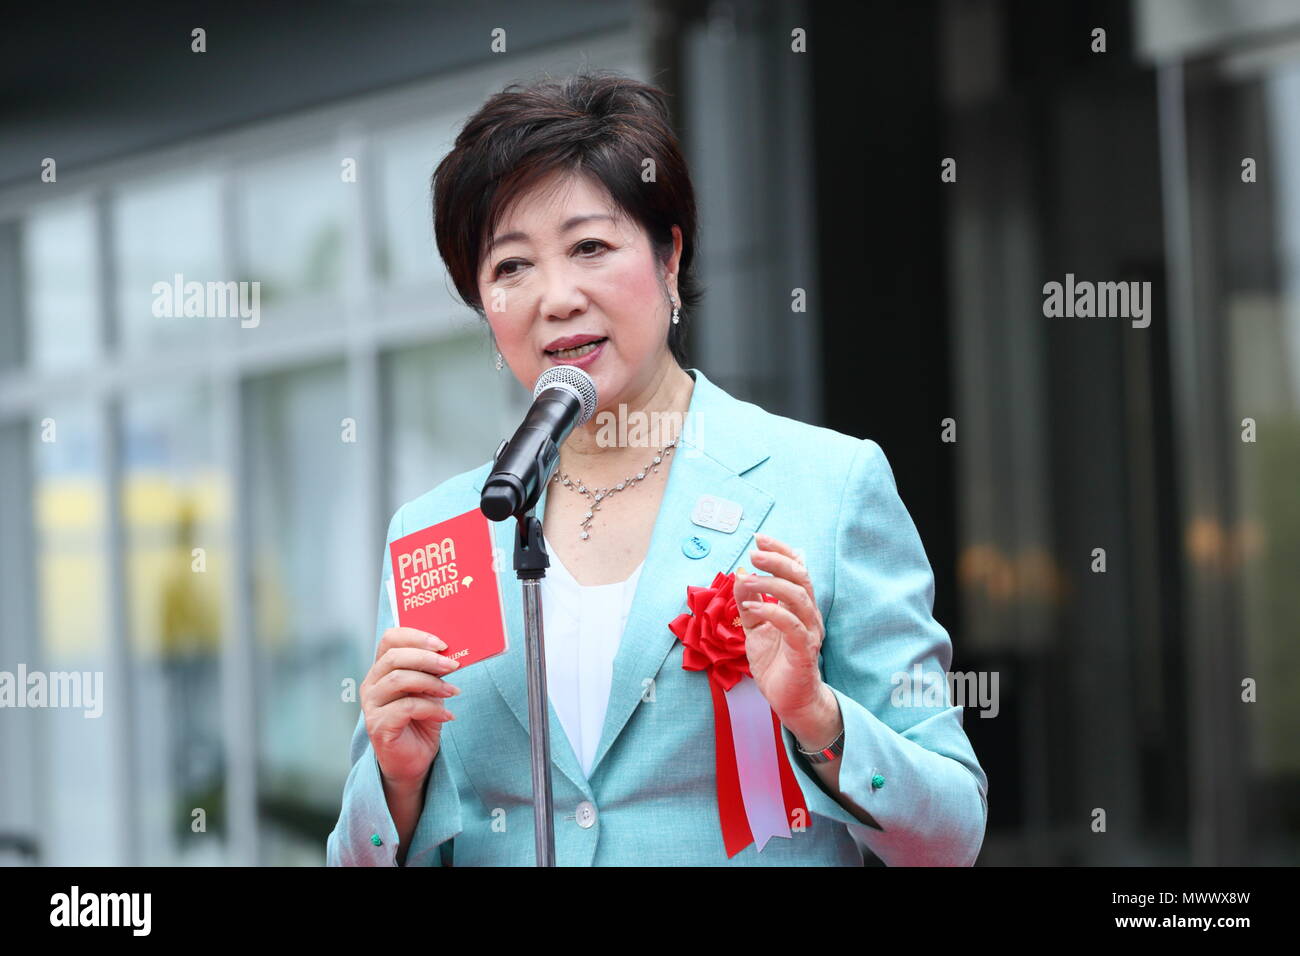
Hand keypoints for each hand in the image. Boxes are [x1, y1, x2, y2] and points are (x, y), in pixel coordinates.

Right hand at [361, 626, 460, 789]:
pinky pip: (406, 707)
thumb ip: (433, 671)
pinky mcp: (378, 725)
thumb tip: (451, 653)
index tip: (442, 644)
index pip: (390, 639)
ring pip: (399, 680)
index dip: (415, 636)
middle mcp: (372, 684)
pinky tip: (447, 716)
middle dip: (427, 659)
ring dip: (431, 683)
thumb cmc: (421, 721)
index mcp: (383, 669)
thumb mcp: (430, 690)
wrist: (413, 760)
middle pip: (395, 658)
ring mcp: (372, 705)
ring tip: (453, 692)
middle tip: (452, 666)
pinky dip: (431, 708)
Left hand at [733, 534, 831, 733]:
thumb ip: (749, 602)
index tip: (760, 539)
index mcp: (799, 606)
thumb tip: (739, 575)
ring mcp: (808, 632)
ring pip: (798, 597)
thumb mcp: (754, 627)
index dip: (781, 551)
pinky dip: (771, 611)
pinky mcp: (803, 651)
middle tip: (754, 553)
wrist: (789, 700)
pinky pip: (791, 625)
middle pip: (801, 576)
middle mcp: (808, 614)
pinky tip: (752, 608)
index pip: (797, 569)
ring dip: (770, 584)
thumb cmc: (775, 662)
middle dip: (777, 560)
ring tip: (747, 580)